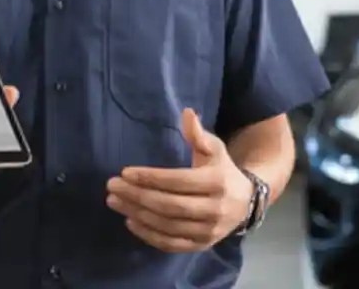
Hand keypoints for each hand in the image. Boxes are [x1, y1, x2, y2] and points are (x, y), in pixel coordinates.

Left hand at [106, 108, 254, 252]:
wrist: (246, 203)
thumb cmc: (222, 170)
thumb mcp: (215, 149)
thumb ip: (198, 134)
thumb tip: (186, 113)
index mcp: (217, 181)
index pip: (179, 181)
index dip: (151, 178)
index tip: (125, 172)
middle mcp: (215, 209)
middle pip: (170, 205)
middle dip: (138, 196)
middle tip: (112, 187)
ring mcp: (208, 231)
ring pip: (168, 225)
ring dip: (137, 214)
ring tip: (114, 202)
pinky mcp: (201, 246)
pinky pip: (171, 244)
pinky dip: (148, 235)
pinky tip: (130, 221)